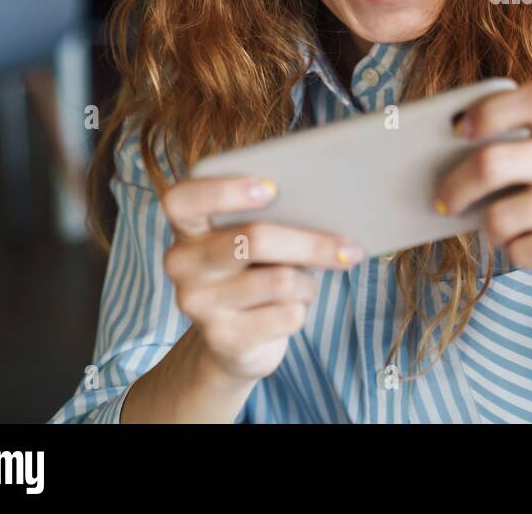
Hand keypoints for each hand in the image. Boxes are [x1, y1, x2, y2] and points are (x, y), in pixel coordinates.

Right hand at [160, 176, 364, 381]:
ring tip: (305, 285)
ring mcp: (199, 305)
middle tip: (349, 248)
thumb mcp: (253, 243)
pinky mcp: (223, 339)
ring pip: (281, 280)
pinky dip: (302, 309)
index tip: (271, 188)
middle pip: (253, 240)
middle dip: (310, 243)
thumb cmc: (255, 274)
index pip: (183, 200)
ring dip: (307, 283)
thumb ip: (272, 220)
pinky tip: (292, 309)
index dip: (224, 191)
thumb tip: (330, 207)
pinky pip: (287, 315)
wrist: (233, 344)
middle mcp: (183, 265)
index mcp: (188, 229)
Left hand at [434, 80, 531, 301]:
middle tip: (444, 201)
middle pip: (494, 162)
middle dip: (457, 186)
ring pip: (500, 217)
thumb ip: (515, 148)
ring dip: (492, 230)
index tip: (458, 132)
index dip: (490, 111)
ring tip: (505, 229)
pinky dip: (515, 254)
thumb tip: (442, 159)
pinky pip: (519, 250)